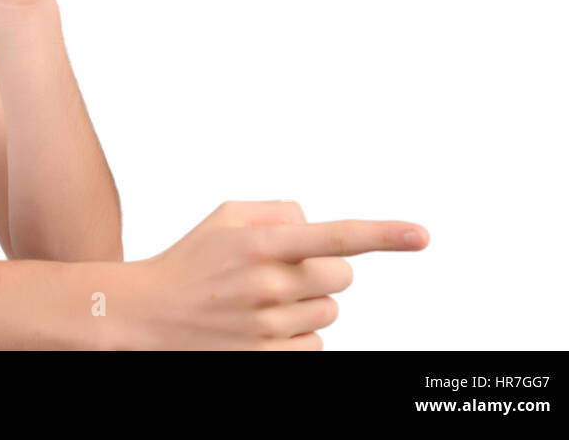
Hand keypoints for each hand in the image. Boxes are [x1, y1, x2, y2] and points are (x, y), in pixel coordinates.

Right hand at [120, 200, 430, 349]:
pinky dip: (297, 339)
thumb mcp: (225, 218)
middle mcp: (268, 284)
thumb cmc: (191, 261)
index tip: (422, 235)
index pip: (335, 236)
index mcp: (260, 243)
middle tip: (283, 274)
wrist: (146, 313)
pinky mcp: (266, 357)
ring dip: (306, 306)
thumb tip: (317, 224)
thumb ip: (277, 211)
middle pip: (342, 278)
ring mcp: (268, 325)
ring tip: (261, 302)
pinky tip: (262, 328)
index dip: (383, 234)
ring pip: (329, 314)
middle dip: (323, 273)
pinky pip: (315, 348)